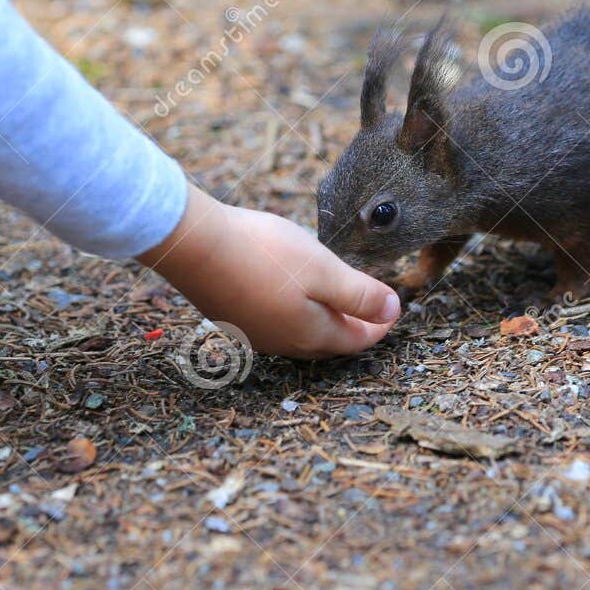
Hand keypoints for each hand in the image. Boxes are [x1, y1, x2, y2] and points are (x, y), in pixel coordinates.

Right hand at [137, 185, 400, 357]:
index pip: (356, 339)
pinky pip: (275, 322)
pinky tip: (291, 291)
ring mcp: (254, 333)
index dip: (379, 325)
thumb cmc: (264, 254)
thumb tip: (392, 311)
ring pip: (300, 333)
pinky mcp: (232, 317)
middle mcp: (282, 343)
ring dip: (323, 319)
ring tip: (335, 297)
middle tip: (370, 309)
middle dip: (353, 326)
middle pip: (328, 341)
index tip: (394, 310)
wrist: (195, 246)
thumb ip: (359, 294)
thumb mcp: (323, 270)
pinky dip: (295, 311)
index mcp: (309, 334)